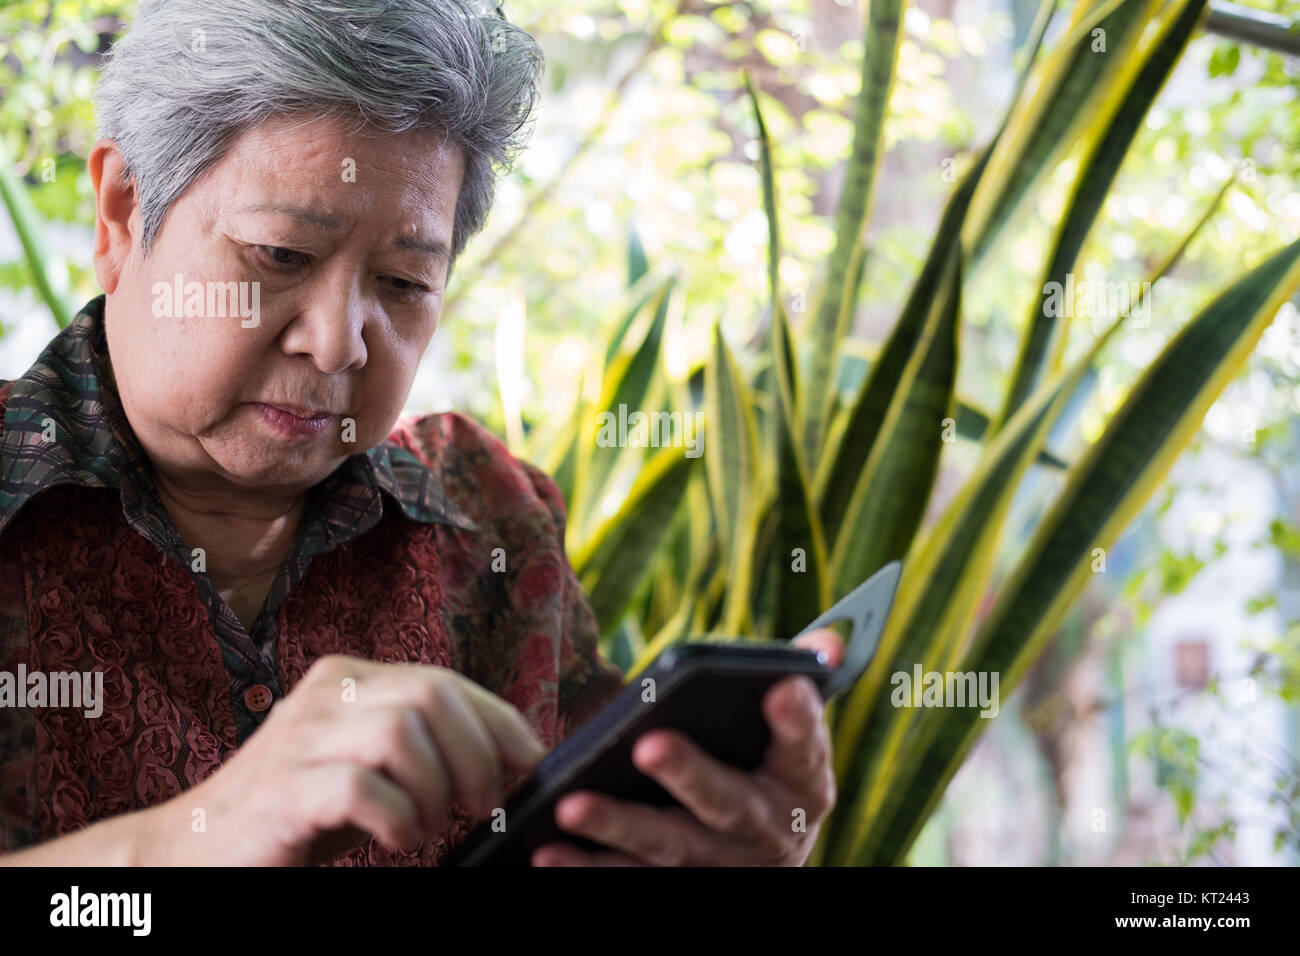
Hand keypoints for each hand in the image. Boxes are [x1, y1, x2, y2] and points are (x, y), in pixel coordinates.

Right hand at [152, 655, 546, 864]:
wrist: (194, 850)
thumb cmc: (298, 811)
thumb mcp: (367, 763)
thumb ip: (422, 744)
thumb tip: (511, 752)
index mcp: (347, 677)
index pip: (443, 680)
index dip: (497, 720)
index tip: (527, 761)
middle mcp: (323, 694)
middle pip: (431, 696)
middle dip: (476, 753)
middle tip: (481, 804)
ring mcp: (298, 738)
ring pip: (402, 732)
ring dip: (436, 787)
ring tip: (431, 824)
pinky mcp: (281, 790)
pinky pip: (362, 787)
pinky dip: (398, 817)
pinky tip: (397, 839)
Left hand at [532, 628, 842, 865]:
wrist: (765, 860)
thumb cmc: (769, 771)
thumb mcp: (795, 735)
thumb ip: (804, 683)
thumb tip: (826, 641)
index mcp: (804, 783)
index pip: (806, 747)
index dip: (799, 721)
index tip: (785, 688)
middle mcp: (768, 830)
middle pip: (728, 803)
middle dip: (690, 774)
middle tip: (650, 743)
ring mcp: (720, 866)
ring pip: (670, 847)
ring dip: (620, 826)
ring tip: (571, 803)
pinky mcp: (678, 885)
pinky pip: (629, 880)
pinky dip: (588, 868)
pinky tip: (546, 849)